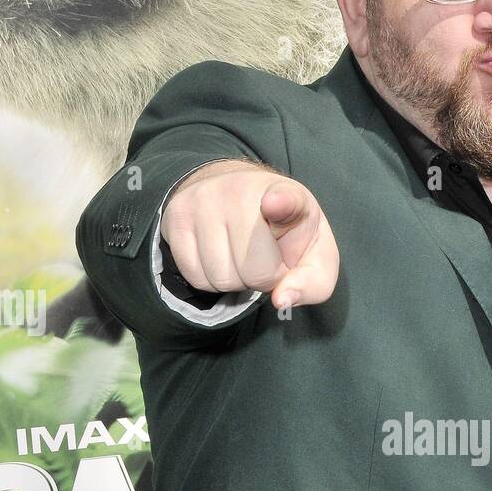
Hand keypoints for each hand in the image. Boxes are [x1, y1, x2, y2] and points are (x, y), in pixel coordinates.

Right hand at [161, 160, 339, 309]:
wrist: (242, 196)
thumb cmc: (286, 233)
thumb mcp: (315, 255)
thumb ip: (313, 283)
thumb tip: (282, 300)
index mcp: (289, 195)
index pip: (285, 199)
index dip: (281, 203)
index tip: (274, 203)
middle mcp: (242, 190)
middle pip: (255, 272)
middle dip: (263, 279)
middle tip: (265, 258)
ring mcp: (204, 200)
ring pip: (221, 278)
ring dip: (236, 282)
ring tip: (242, 255)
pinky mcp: (176, 216)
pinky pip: (194, 276)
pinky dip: (211, 280)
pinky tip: (221, 256)